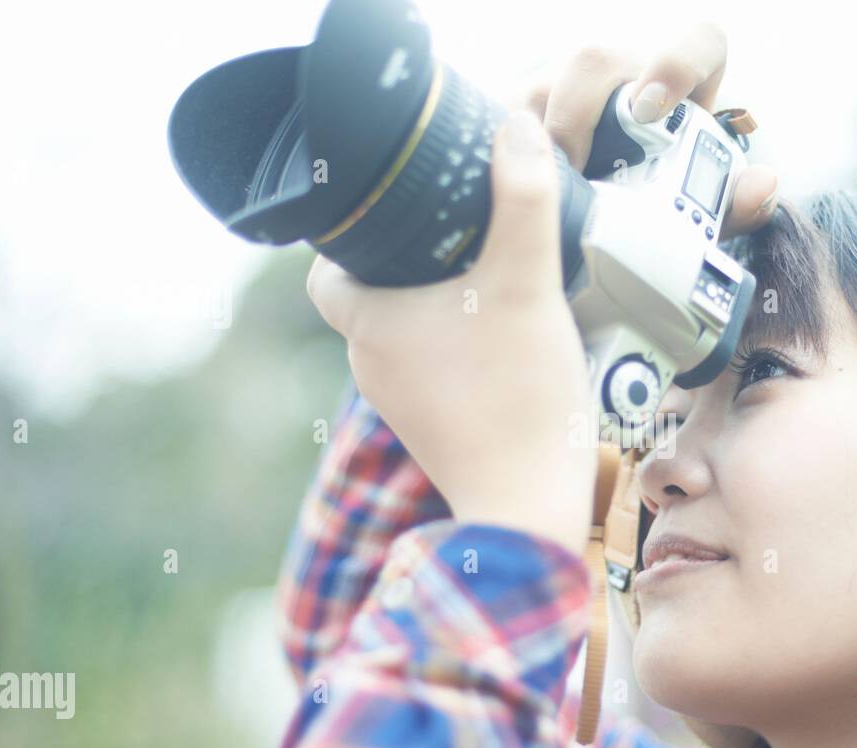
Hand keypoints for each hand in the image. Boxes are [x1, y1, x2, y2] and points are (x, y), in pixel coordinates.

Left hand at [307, 110, 595, 558]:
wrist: (532, 509)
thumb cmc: (519, 401)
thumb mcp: (526, 285)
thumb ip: (524, 201)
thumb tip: (516, 129)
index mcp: (368, 324)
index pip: (324, 267)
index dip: (350, 236)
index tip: (398, 215)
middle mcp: (370, 367)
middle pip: (371, 295)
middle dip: (410, 263)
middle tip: (461, 236)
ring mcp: (401, 405)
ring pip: (406, 334)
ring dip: (439, 307)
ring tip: (492, 286)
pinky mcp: (435, 430)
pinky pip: (434, 370)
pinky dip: (459, 349)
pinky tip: (506, 343)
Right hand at [506, 21, 778, 236]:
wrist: (612, 190)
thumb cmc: (663, 189)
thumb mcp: (698, 203)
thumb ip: (733, 200)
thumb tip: (761, 186)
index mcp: (684, 76)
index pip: (696, 42)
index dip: (673, 66)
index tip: (649, 110)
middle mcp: (624, 66)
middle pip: (595, 59)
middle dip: (579, 112)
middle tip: (575, 168)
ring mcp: (568, 78)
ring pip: (542, 81)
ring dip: (532, 135)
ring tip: (533, 186)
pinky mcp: (523, 100)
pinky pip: (502, 109)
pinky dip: (500, 147)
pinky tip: (499, 183)